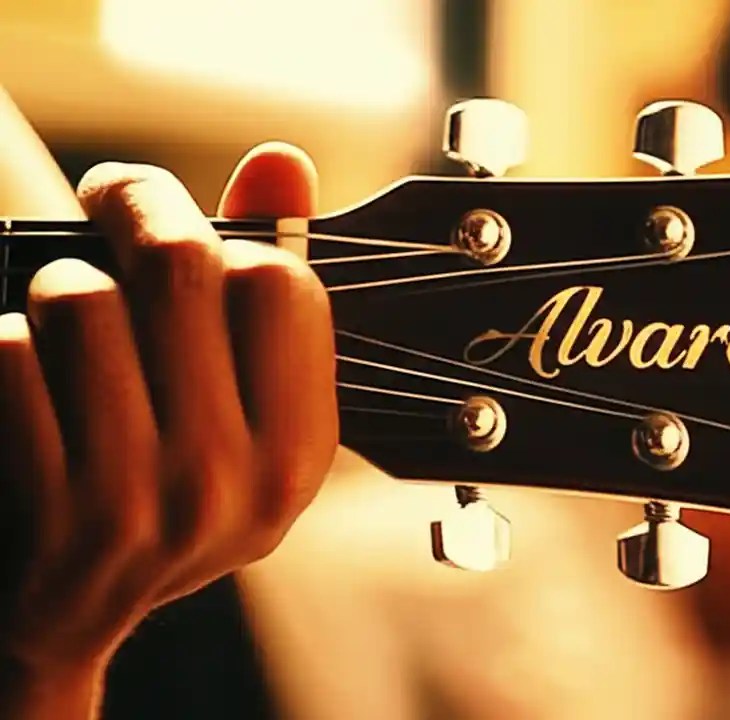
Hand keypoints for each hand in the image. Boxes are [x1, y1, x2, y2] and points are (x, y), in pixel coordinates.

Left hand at [0, 135, 337, 714]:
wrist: (60, 611)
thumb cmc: (156, 481)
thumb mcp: (237, 406)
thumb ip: (265, 283)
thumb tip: (282, 161)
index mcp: (299, 454)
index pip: (280, 281)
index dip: (222, 228)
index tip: (174, 214)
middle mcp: (235, 482)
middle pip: (181, 266)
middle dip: (131, 207)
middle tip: (108, 199)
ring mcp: (143, 500)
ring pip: (80, 296)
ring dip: (56, 286)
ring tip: (65, 320)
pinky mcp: (51, 508)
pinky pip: (7, 351)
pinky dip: (0, 344)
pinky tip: (22, 383)